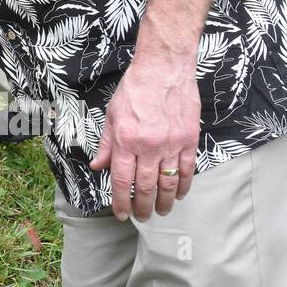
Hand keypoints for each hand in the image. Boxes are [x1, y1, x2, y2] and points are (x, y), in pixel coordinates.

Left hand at [91, 53, 199, 220]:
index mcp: (125, 140)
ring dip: (164, 202)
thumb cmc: (135, 89)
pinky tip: (179, 195)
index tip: (122, 214)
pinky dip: (184, 186)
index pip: (122, 180)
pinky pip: (187, 170)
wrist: (163, 69)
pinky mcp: (189, 140)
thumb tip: (97, 166)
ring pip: (168, 183)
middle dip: (143, 207)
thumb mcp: (112, 115)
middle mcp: (148, 146)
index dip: (120, 201)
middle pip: (146, 187)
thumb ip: (106, 144)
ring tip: (160, 212)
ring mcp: (171, 144)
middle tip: (142, 217)